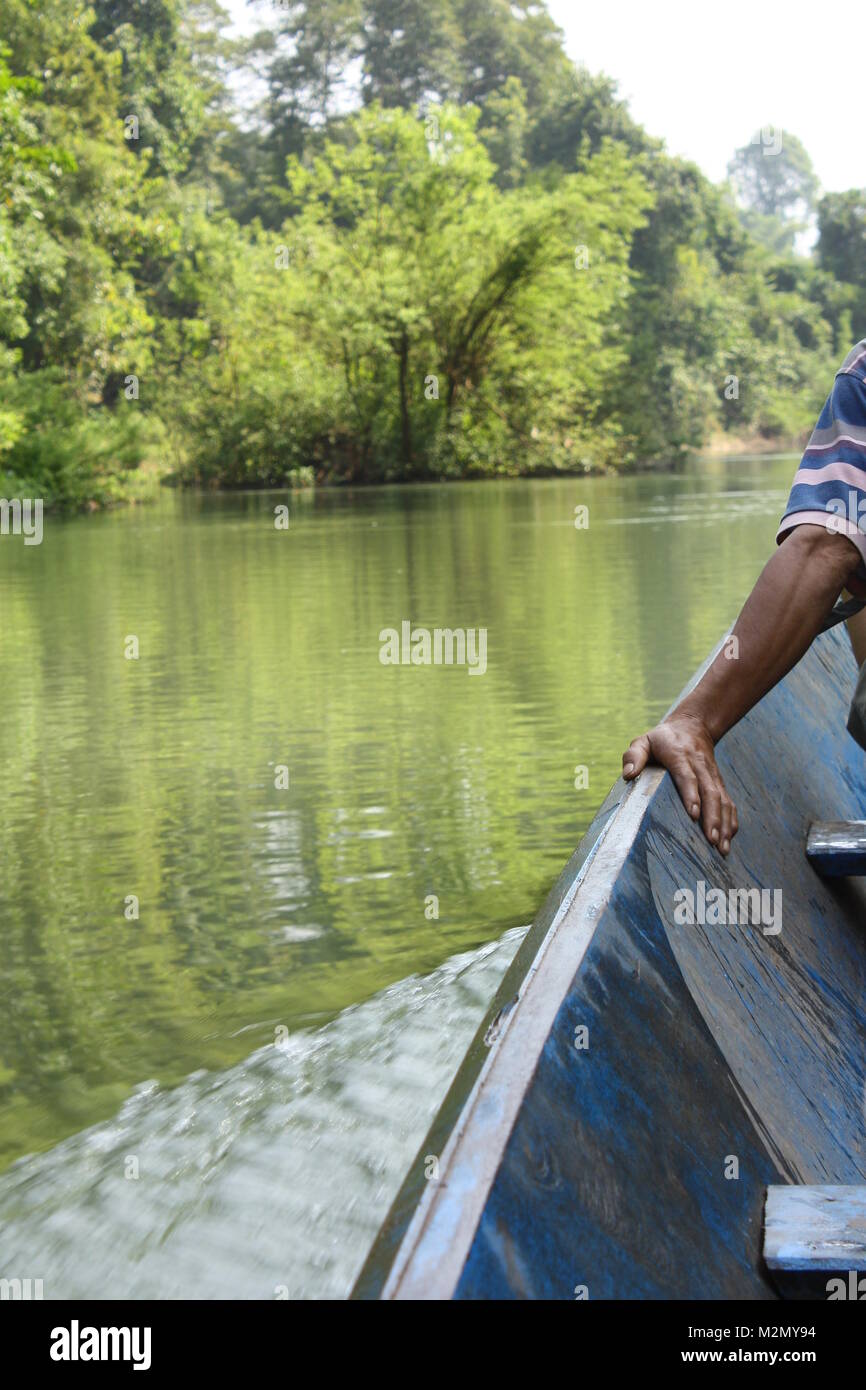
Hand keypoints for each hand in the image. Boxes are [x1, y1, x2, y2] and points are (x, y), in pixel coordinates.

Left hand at [621, 714, 737, 854]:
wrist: (693, 726)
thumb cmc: (662, 739)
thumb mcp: (644, 741)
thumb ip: (634, 756)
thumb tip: (628, 774)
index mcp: (680, 756)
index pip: (688, 776)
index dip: (692, 795)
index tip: (694, 814)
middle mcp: (700, 766)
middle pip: (710, 792)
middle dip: (712, 817)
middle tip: (711, 840)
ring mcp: (712, 775)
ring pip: (722, 799)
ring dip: (724, 823)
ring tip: (722, 847)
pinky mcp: (719, 782)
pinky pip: (728, 801)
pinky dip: (731, 820)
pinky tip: (730, 838)